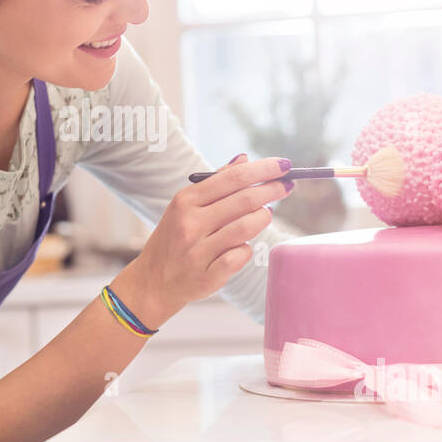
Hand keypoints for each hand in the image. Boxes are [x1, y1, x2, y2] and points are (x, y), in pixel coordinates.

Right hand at [111, 154, 291, 328]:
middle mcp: (190, 223)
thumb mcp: (185, 206)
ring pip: (246, 227)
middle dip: (272, 190)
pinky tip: (241, 246)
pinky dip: (247, 248)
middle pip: (244, 200)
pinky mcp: (208, 275)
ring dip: (262, 218)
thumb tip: (244, 159)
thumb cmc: (175, 238)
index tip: (284, 165)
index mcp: (185, 201)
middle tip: (288, 186)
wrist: (153, 282)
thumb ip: (215, 183)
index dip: (263, 169)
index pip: (232, 178)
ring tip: (264, 215)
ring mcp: (198, 251)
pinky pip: (241, 255)